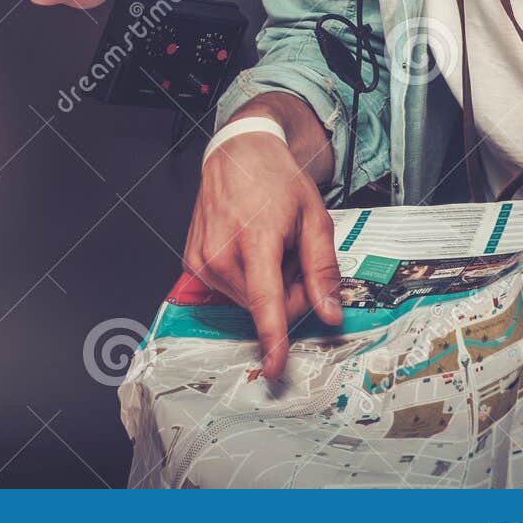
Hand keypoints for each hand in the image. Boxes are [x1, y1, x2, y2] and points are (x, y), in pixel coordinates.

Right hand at [182, 130, 342, 381]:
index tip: (274, 368)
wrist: (238, 154)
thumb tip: (330, 313)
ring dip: (266, 284)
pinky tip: (250, 250)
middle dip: (287, 291)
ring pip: (247, 301)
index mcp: (255, 238)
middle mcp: (221, 251)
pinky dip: (247, 278)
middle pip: (265, 304)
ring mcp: (202, 258)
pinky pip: (229, 290)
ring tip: (269, 246)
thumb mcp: (314, 217)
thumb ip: (323, 270)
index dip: (272, 338)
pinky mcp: (193, 262)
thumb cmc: (276, 180)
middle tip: (292, 255)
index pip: (264, 300)